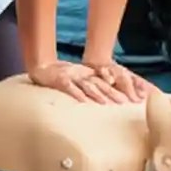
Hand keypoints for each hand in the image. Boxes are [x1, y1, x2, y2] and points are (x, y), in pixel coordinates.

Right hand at [28, 60, 144, 103]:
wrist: (41, 67)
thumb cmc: (60, 76)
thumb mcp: (78, 79)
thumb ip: (90, 87)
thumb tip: (105, 99)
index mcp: (88, 74)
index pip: (107, 82)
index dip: (119, 88)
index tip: (129, 98)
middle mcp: (83, 74)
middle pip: (101, 84)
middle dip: (113, 93)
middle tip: (125, 103)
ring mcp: (72, 76)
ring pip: (88, 85)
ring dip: (98, 94)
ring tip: (107, 104)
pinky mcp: (61, 80)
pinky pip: (70, 88)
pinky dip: (78, 94)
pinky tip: (85, 102)